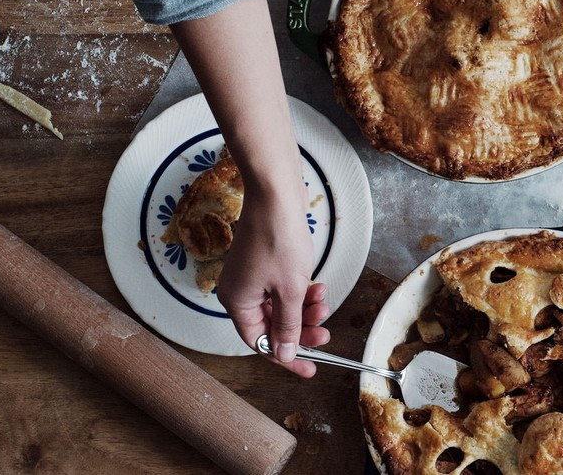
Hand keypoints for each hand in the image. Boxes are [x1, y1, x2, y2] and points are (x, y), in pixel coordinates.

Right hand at [216, 191, 329, 377]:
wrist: (277, 195)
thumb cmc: (278, 237)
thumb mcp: (290, 290)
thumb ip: (288, 325)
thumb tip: (285, 353)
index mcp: (237, 303)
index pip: (260, 342)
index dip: (286, 356)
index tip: (309, 367)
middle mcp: (239, 292)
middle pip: (272, 325)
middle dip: (301, 329)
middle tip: (325, 331)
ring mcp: (251, 277)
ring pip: (281, 307)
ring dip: (305, 309)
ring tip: (323, 301)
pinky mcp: (264, 264)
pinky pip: (283, 289)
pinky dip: (301, 291)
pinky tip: (317, 286)